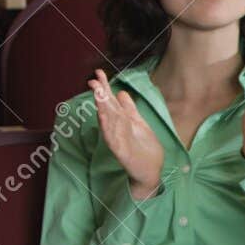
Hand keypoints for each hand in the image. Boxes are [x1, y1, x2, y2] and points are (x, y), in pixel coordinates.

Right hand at [90, 69, 163, 200]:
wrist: (150, 171)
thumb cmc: (144, 149)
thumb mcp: (140, 124)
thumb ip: (130, 109)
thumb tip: (122, 92)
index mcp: (122, 121)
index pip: (111, 102)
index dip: (105, 87)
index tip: (99, 72)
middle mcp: (117, 129)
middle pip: (107, 109)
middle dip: (101, 95)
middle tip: (94, 81)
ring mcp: (118, 141)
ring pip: (108, 122)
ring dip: (102, 109)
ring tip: (98, 95)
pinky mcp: (121, 153)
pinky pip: (113, 139)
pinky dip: (108, 129)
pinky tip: (103, 119)